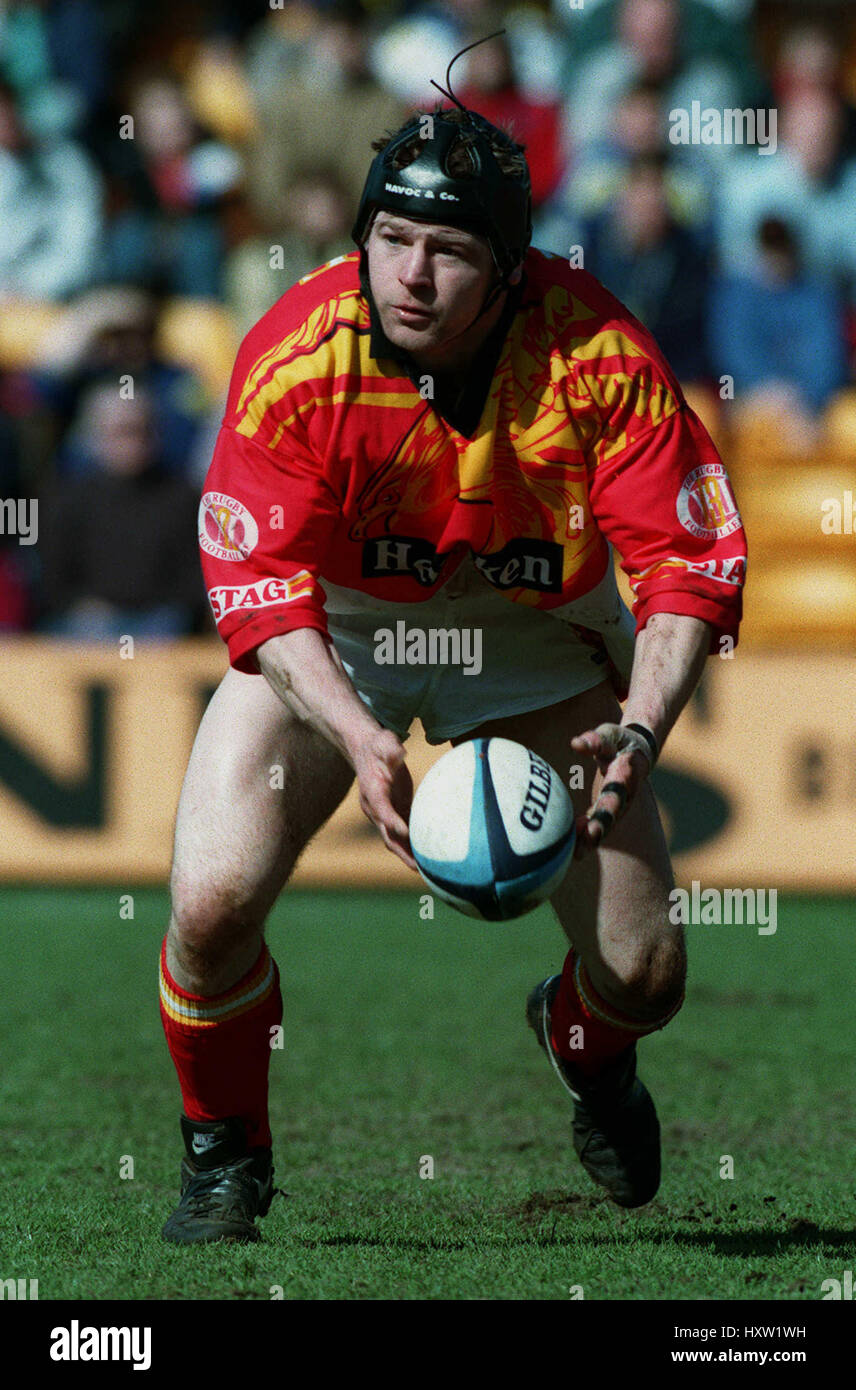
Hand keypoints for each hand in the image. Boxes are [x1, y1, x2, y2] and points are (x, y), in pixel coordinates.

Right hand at [352, 729, 415, 868]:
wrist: (367, 749)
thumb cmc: (378, 745)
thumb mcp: (384, 742)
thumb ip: (391, 749)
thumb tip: (400, 752)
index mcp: (373, 791)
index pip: (382, 809)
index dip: (392, 821)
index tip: (405, 832)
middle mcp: (375, 807)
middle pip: (386, 834)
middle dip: (401, 851)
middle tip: (417, 867)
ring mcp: (383, 813)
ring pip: (394, 838)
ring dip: (407, 854)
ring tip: (425, 871)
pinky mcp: (393, 812)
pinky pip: (402, 833)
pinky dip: (411, 845)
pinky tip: (428, 856)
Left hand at [570, 723, 654, 856]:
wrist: (639, 752)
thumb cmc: (619, 741)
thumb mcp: (609, 734)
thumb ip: (595, 740)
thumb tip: (575, 743)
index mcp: (625, 777)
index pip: (613, 798)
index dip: (603, 815)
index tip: (591, 829)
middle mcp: (624, 796)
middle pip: (609, 819)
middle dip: (595, 835)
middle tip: (580, 850)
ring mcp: (619, 806)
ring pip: (604, 827)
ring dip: (589, 841)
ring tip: (573, 855)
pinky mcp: (609, 810)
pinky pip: (598, 825)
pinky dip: (586, 837)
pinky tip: (571, 850)